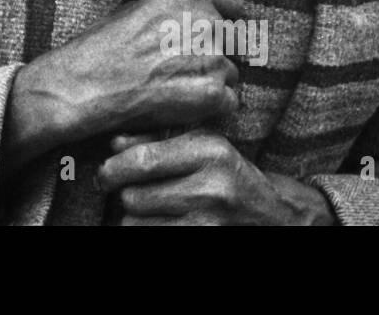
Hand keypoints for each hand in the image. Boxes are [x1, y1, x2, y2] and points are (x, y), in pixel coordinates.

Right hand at [1, 0, 244, 176]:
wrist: (86, 83)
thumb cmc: (106, 45)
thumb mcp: (141, 6)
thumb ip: (179, 8)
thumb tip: (204, 14)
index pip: (234, 4)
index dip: (222, 20)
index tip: (207, 33)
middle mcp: (206, 19)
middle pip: (235, 40)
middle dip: (216, 52)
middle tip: (184, 66)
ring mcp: (212, 57)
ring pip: (231, 72)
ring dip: (211, 80)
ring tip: (174, 86)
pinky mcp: (212, 92)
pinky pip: (228, 100)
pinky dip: (210, 106)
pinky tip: (180, 103)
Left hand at [97, 129, 334, 225]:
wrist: (274, 213)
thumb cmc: (228, 171)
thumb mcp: (199, 144)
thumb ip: (154, 140)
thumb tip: (113, 144)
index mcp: (208, 151)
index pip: (142, 161)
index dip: (112, 169)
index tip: (104, 173)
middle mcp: (211, 187)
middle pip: (134, 197)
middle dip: (124, 194)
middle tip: (130, 190)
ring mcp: (209, 221)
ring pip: (138, 224)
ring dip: (135, 216)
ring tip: (150, 206)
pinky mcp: (205, 239)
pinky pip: (154, 237)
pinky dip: (148, 229)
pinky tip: (161, 220)